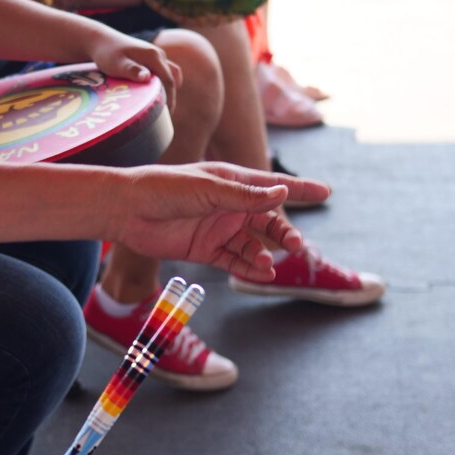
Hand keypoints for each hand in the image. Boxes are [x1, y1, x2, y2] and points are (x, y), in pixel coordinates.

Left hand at [86, 33, 182, 113]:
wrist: (99, 40)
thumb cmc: (106, 53)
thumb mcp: (117, 64)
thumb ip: (131, 70)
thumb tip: (147, 77)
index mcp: (153, 56)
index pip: (168, 80)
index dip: (170, 99)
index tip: (166, 115)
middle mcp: (158, 54)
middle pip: (171, 78)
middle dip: (170, 97)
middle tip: (165, 115)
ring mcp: (155, 54)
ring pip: (169, 74)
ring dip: (169, 89)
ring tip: (163, 106)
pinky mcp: (150, 57)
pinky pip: (163, 71)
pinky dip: (164, 83)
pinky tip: (158, 94)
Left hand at [112, 162, 332, 281]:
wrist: (127, 209)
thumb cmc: (165, 188)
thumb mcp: (209, 189)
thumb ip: (245, 196)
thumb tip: (282, 193)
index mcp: (233, 181)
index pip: (273, 185)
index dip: (300, 189)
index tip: (326, 192)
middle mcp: (230, 205)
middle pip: (267, 221)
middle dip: (284, 233)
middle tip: (296, 245)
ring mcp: (219, 228)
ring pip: (253, 244)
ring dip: (265, 254)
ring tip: (270, 264)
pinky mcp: (206, 249)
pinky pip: (235, 261)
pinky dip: (249, 268)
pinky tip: (261, 272)